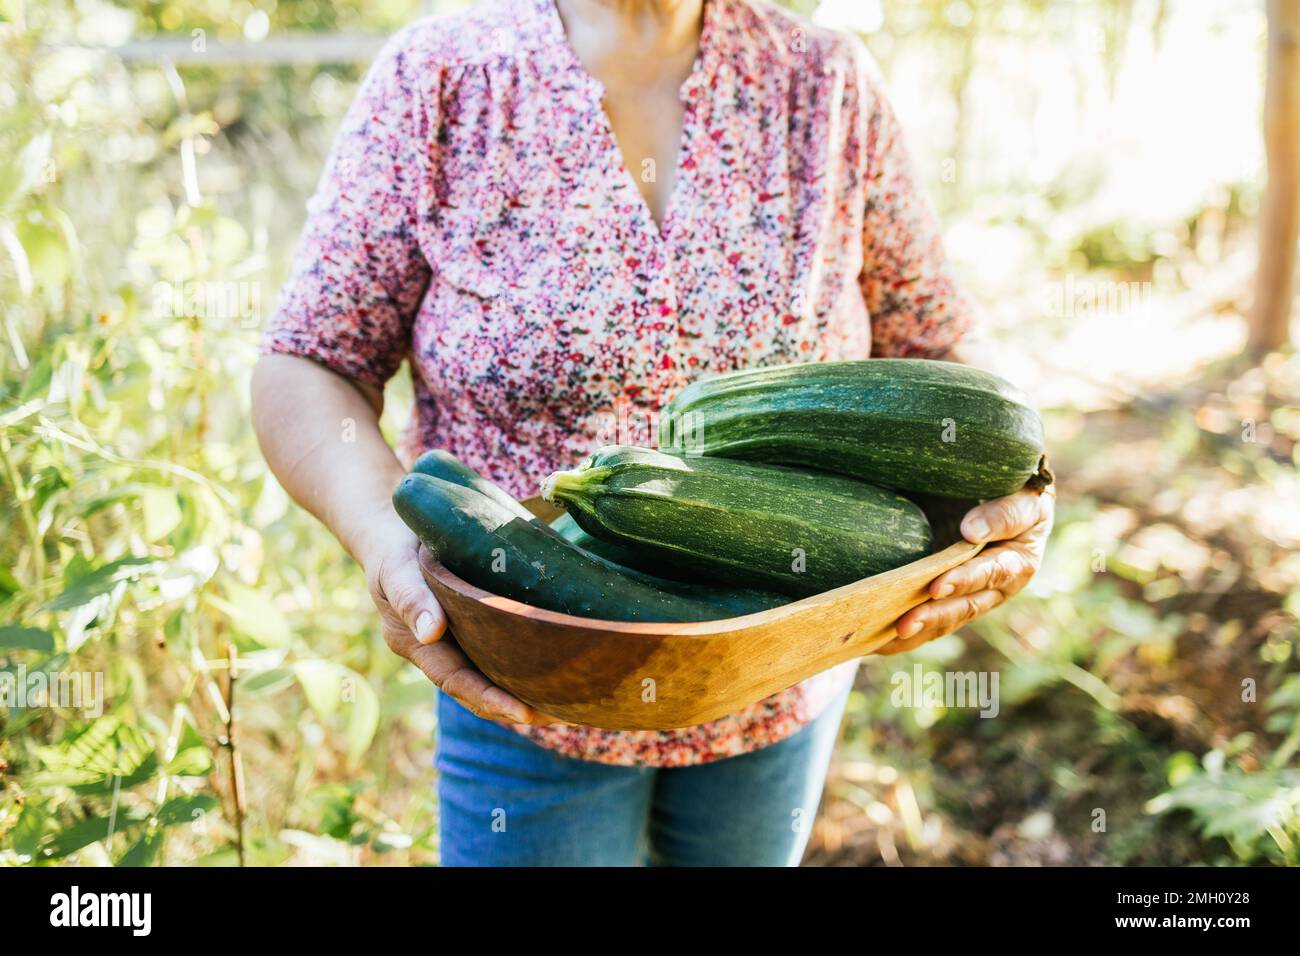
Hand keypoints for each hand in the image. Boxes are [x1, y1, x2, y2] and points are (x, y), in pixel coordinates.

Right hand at [360, 508, 558, 725]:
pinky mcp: (476, 624)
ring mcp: (458, 640)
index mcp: (417, 646)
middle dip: (517, 707)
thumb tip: (430, 633)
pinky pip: (502, 650)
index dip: (489, 699)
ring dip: (527, 691)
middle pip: (479, 689)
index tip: (524, 713)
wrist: (396, 530)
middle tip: (562, 717)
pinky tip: (560, 667)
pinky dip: (527, 662)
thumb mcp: (396, 570)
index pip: (457, 682)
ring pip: (494, 674)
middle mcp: (440, 651)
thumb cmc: (393, 551)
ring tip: (571, 704)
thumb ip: (411, 598)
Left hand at [879, 486, 1054, 654]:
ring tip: (886, 639)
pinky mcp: (950, 599)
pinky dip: (907, 633)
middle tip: (904, 624)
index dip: (964, 581)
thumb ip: (1006, 513)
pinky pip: (931, 621)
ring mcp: (972, 597)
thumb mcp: (1024, 496)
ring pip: (946, 620)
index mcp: (1019, 562)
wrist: (1004, 492)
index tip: (936, 587)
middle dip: (934, 616)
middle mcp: (997, 588)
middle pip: (965, 607)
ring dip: (918, 630)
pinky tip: (878, 641)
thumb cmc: (1017, 490)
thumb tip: (971, 533)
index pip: (991, 574)